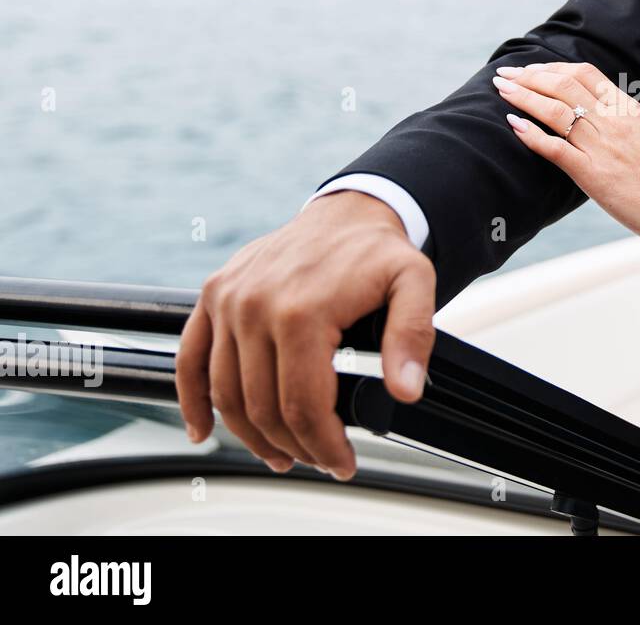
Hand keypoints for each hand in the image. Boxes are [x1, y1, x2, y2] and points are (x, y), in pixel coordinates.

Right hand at [176, 190, 435, 478]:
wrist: (347, 211)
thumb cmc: (378, 251)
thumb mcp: (415, 284)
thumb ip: (412, 335)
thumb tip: (405, 389)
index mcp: (302, 310)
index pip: (303, 404)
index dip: (324, 445)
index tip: (342, 463)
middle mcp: (254, 305)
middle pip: (263, 407)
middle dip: (295, 446)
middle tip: (320, 460)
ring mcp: (228, 300)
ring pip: (226, 394)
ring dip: (251, 436)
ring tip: (282, 454)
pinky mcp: (212, 295)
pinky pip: (189, 359)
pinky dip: (191, 401)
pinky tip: (203, 431)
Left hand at [492, 62, 639, 252]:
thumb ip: (633, 126)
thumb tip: (618, 122)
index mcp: (632, 111)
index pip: (586, 75)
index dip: (554, 68)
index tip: (534, 69)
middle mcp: (615, 122)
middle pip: (564, 85)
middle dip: (529, 76)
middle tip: (505, 74)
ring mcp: (604, 147)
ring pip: (555, 110)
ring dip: (523, 96)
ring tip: (501, 89)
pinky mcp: (595, 175)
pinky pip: (555, 147)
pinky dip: (530, 133)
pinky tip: (513, 124)